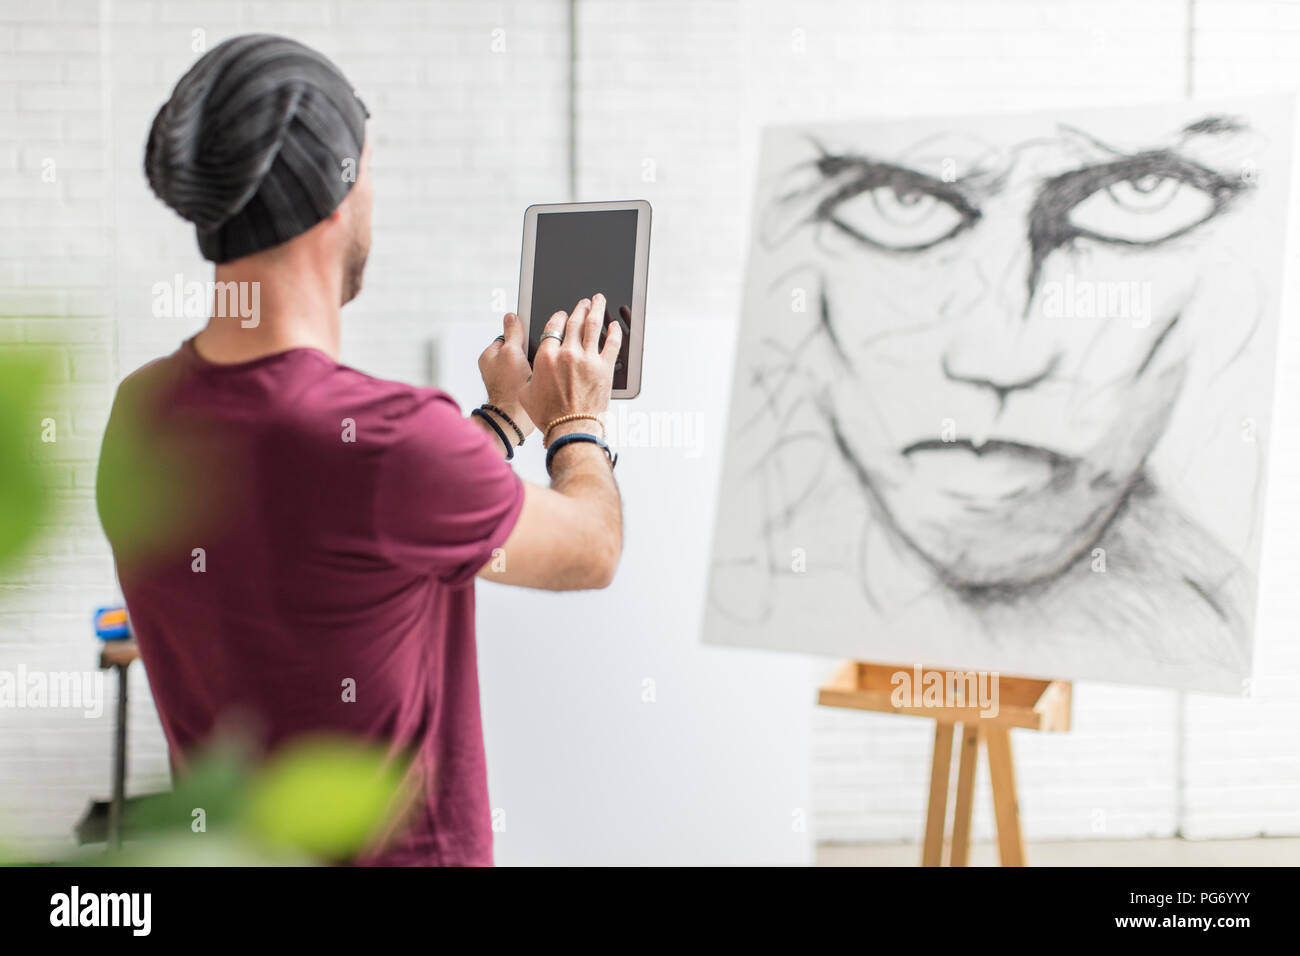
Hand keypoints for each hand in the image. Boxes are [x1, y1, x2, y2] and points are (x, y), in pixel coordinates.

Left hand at [477, 312, 534, 438]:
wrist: (515, 420)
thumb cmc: (510, 388)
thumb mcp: (511, 352)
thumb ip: (512, 332)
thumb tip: (511, 316)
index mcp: (489, 355)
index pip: (508, 335)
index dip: (520, 336)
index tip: (529, 339)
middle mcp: (494, 367)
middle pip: (517, 348)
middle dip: (527, 351)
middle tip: (533, 359)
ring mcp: (504, 379)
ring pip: (523, 362)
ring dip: (531, 364)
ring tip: (534, 372)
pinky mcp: (514, 389)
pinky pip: (526, 376)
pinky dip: (532, 377)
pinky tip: (536, 382)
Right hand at [518, 294, 620, 439]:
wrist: (571, 428)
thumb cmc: (548, 415)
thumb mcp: (526, 393)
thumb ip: (529, 374)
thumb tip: (530, 370)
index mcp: (546, 357)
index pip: (554, 327)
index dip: (559, 316)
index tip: (563, 314)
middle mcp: (567, 353)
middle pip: (575, 321)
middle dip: (580, 308)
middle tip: (585, 302)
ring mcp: (588, 359)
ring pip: (594, 325)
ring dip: (597, 309)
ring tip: (599, 301)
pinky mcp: (604, 368)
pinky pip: (612, 343)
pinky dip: (615, 331)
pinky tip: (615, 325)